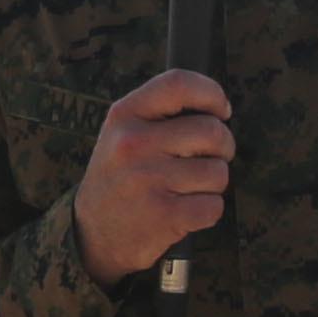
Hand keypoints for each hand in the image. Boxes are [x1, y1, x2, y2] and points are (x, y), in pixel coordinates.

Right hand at [73, 71, 233, 283]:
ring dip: (214, 183)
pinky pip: (214, 206)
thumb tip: (218, 108)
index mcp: (124, 114)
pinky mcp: (163, 215)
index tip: (221, 111)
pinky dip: (208, 210)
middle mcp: (133, 143)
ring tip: (189, 187)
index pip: (179, 83)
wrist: (93, 233)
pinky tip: (186, 210)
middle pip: (212, 131)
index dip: (212, 94)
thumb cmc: (122, 176)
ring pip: (218, 172)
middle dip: (224, 147)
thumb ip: (162, 113)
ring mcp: (147, 180)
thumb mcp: (123, 133)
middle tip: (210, 158)